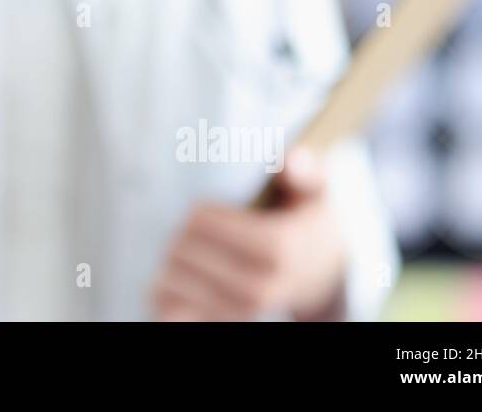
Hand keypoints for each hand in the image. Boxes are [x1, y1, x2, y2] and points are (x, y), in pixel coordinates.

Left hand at [150, 147, 346, 320]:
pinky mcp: (216, 322)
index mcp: (277, 248)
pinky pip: (170, 313)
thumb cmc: (306, 220)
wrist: (318, 273)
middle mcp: (257, 287)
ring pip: (170, 279)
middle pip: (182, 247)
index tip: (209, 210)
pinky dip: (163, 294)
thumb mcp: (316, 189)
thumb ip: (306, 170)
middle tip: (199, 230)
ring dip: (171, 258)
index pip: (203, 222)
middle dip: (184, 231)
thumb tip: (292, 160)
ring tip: (191, 251)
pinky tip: (173, 279)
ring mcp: (236, 309)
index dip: (201, 211)